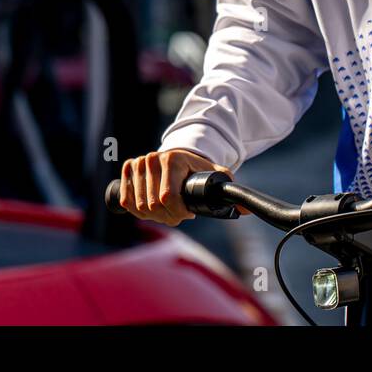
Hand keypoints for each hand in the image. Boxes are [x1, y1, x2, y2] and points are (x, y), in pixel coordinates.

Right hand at [118, 148, 232, 225]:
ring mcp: (138, 164)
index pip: (168, 198)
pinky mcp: (127, 170)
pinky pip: (126, 202)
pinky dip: (138, 210)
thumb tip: (245, 211)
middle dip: (168, 216)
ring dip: (154, 215)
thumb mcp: (215, 175)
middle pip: (153, 206)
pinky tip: (151, 207)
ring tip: (168, 210)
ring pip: (139, 207)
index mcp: (173, 160)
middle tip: (179, 214)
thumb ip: (229, 189)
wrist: (178, 155)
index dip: (178, 213)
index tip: (188, 213)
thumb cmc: (197, 169)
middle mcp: (153, 159)